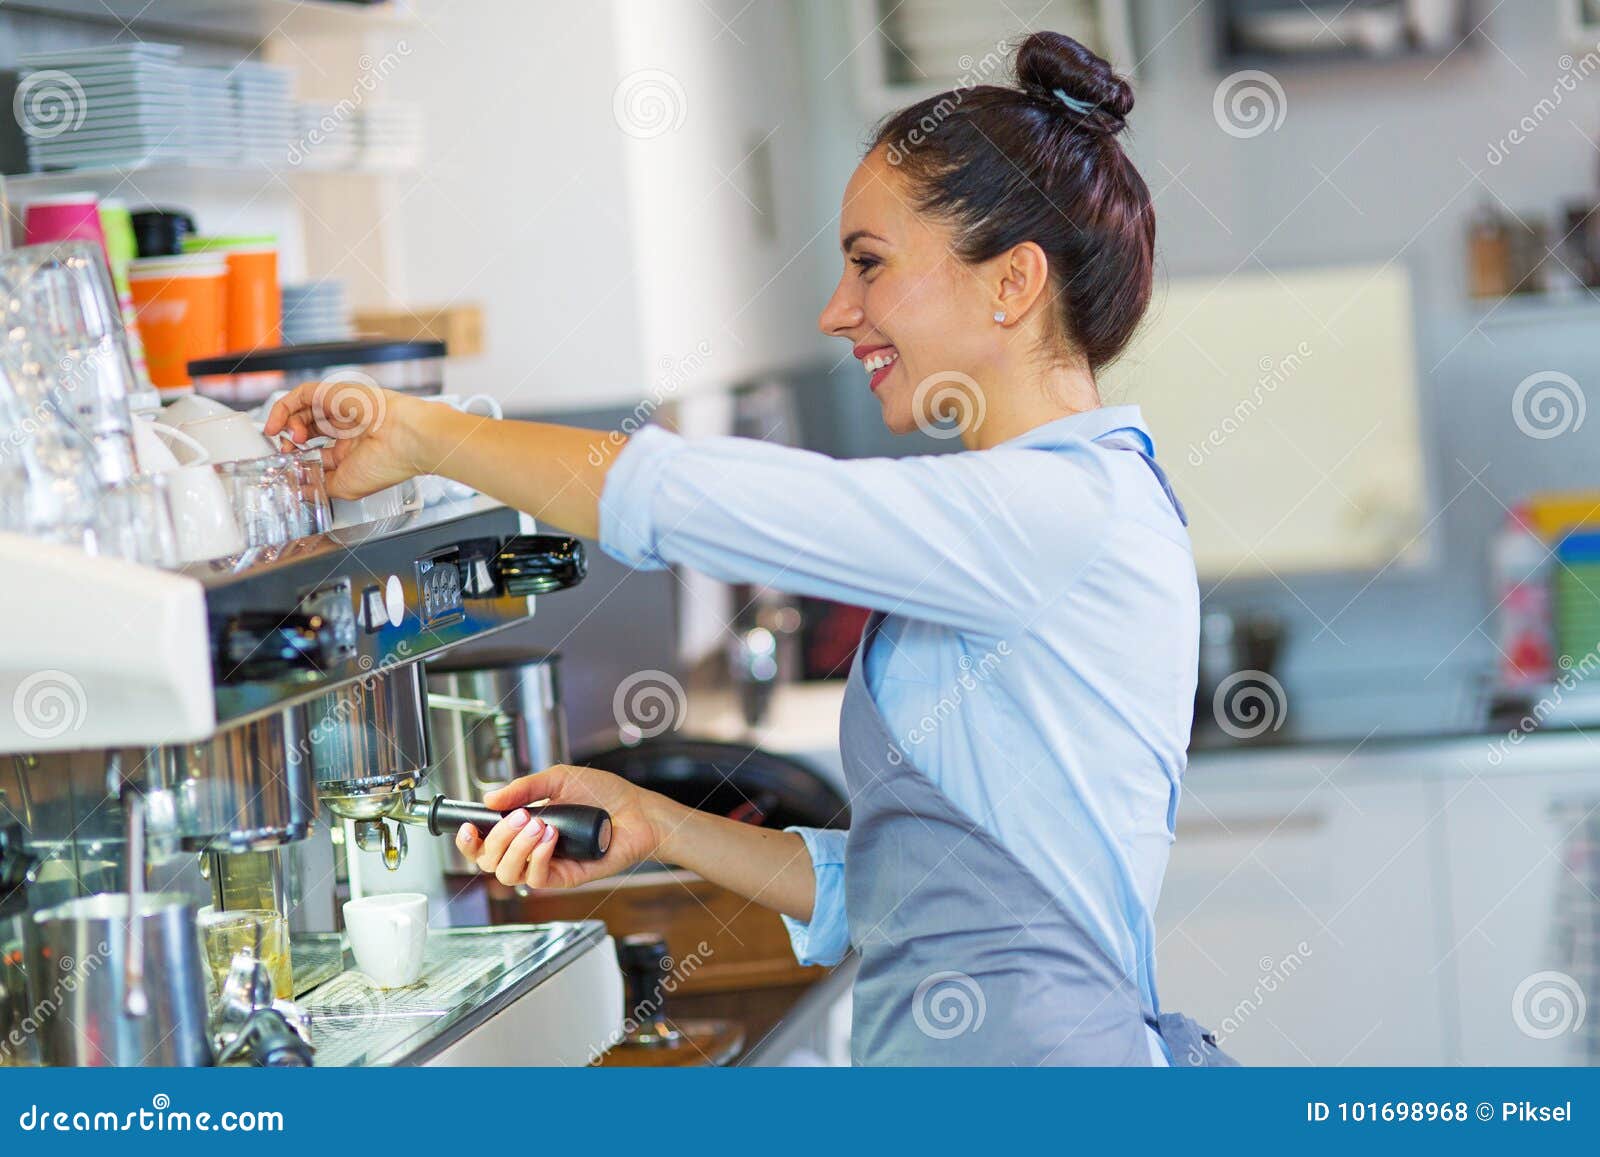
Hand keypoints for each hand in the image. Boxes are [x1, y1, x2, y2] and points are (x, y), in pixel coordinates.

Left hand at [262, 378, 440, 500]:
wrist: (406, 440)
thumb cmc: (388, 463)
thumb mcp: (344, 487)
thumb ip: (319, 485)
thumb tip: (300, 489)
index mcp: (351, 449)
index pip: (315, 451)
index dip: (298, 457)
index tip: (288, 466)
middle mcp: (345, 428)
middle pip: (306, 429)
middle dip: (290, 442)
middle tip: (285, 451)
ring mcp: (340, 409)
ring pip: (301, 410)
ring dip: (287, 425)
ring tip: (286, 439)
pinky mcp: (334, 393)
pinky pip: (301, 394)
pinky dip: (283, 408)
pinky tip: (278, 424)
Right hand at [457, 764, 677, 889]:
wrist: (636, 810)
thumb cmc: (603, 794)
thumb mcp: (558, 779)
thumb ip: (523, 788)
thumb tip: (489, 799)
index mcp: (522, 827)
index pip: (483, 843)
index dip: (468, 841)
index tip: (466, 827)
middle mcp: (530, 849)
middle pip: (488, 861)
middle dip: (496, 838)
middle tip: (520, 816)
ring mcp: (546, 865)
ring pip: (508, 874)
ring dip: (516, 848)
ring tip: (538, 824)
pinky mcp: (565, 877)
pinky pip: (537, 878)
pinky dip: (538, 856)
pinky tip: (551, 837)